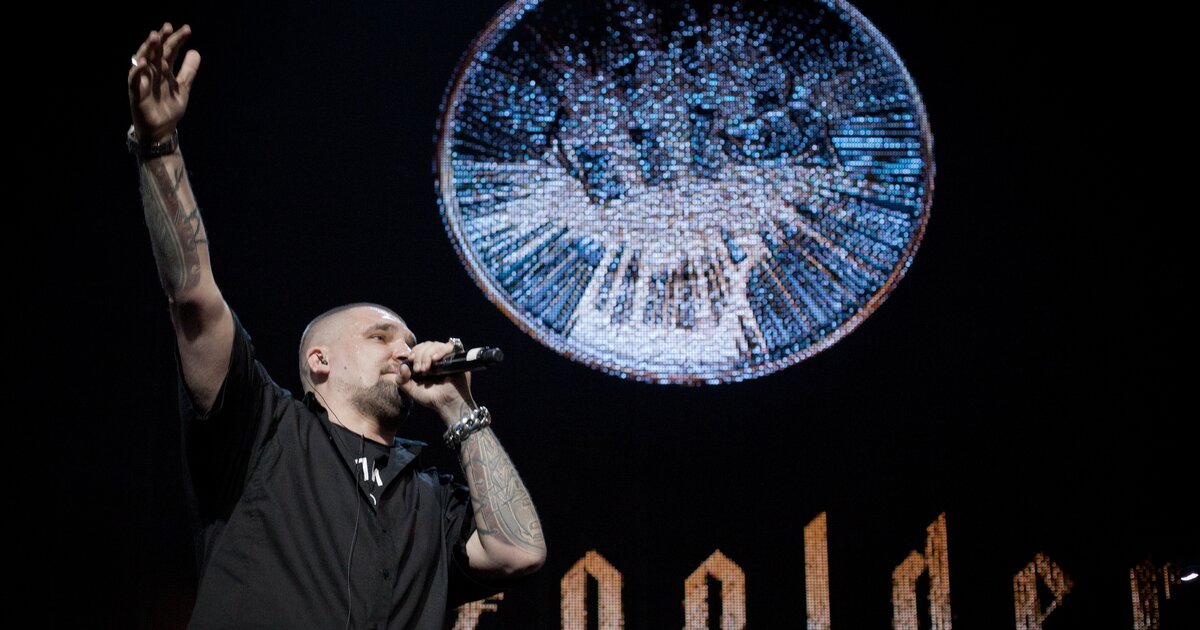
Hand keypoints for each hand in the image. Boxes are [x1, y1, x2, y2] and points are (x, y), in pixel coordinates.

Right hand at [128, 22, 199, 143]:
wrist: (162, 129)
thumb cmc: (169, 107)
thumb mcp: (183, 87)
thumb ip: (189, 70)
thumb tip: (196, 51)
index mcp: (164, 69)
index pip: (170, 50)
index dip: (177, 39)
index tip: (187, 29)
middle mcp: (152, 70)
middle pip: (156, 51)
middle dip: (162, 38)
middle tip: (168, 27)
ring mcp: (143, 79)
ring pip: (143, 59)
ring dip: (148, 48)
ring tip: (155, 36)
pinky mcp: (135, 91)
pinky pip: (134, 78)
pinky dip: (138, 70)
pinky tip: (145, 63)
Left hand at [400, 340, 475, 423]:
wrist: (447, 404)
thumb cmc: (431, 398)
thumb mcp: (411, 389)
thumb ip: (401, 379)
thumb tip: (402, 366)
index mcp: (427, 362)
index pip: (420, 348)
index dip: (415, 351)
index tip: (410, 360)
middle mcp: (438, 358)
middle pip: (427, 344)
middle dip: (420, 354)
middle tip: (419, 370)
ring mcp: (448, 357)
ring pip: (436, 345)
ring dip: (427, 354)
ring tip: (426, 369)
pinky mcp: (458, 358)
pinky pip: (450, 347)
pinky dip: (440, 351)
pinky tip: (435, 360)